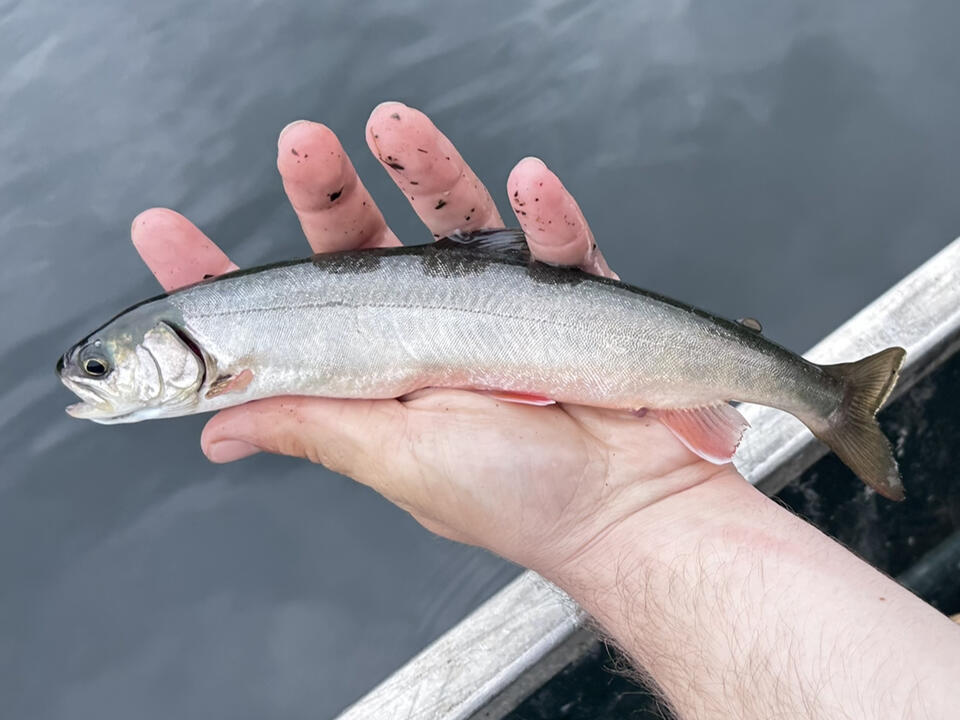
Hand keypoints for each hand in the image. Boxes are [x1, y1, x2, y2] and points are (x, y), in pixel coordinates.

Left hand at [131, 102, 735, 573]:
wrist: (633, 515)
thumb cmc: (516, 498)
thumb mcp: (394, 459)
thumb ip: (312, 427)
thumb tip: (215, 432)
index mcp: (379, 377)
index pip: (288, 321)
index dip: (225, 279)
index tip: (162, 228)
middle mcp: (430, 334)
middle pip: (364, 247)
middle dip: (327, 192)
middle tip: (301, 142)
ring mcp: (500, 310)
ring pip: (453, 221)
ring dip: (427, 166)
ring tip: (394, 124)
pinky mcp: (570, 298)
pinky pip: (556, 241)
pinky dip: (543, 211)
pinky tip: (528, 179)